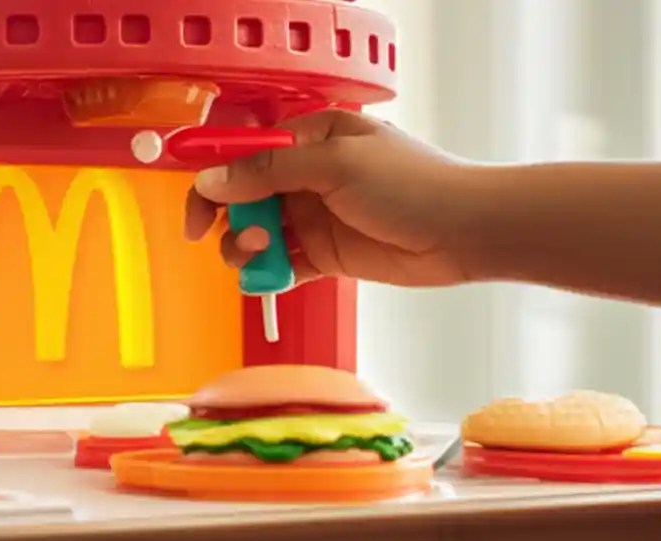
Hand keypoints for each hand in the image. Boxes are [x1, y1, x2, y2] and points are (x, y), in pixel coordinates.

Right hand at [185, 110, 481, 286]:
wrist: (464, 231)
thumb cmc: (413, 184)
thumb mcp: (335, 165)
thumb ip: (268, 173)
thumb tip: (212, 180)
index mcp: (308, 140)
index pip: (243, 156)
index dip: (213, 182)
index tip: (196, 211)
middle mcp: (307, 178)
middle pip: (244, 200)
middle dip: (231, 222)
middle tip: (242, 240)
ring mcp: (317, 217)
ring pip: (258, 236)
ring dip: (247, 250)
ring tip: (262, 257)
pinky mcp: (328, 255)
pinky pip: (282, 265)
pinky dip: (269, 275)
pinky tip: (269, 280)